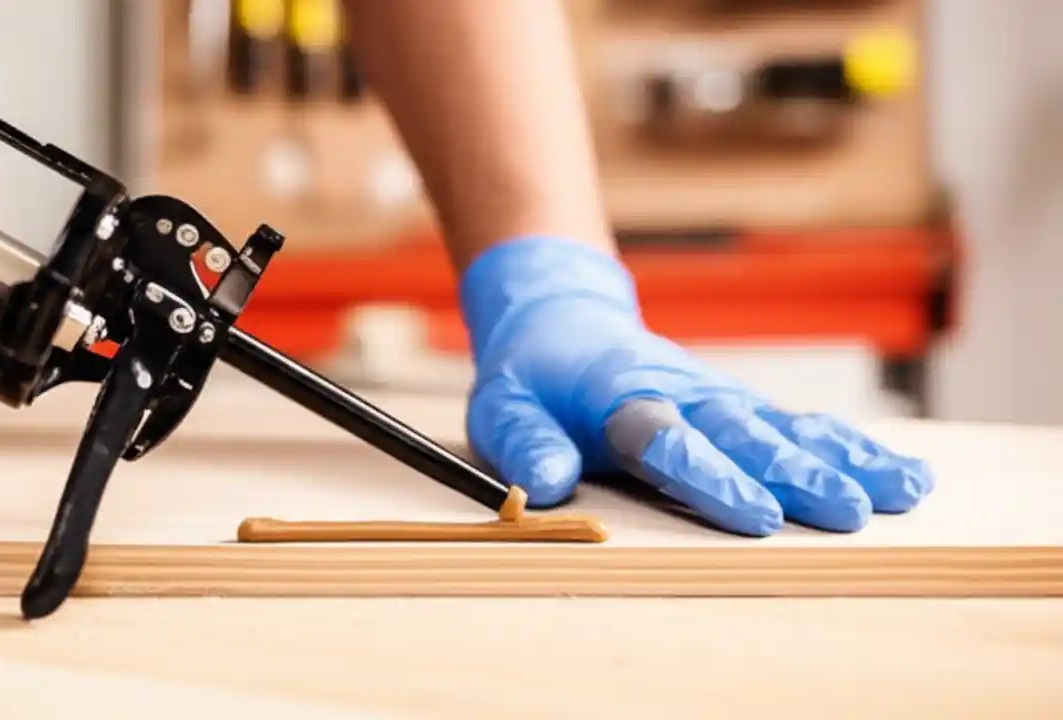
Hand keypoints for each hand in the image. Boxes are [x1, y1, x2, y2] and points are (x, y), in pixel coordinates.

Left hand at [460, 237, 933, 534]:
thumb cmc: (534, 379)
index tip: (755, 511)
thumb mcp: (504, 409)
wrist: (563, 321)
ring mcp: (717, 398)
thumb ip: (525, 447)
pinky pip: (798, 425)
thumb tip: (547, 486)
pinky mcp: (738, 406)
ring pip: (787, 426)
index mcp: (620, 397)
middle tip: (848, 512)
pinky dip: (851, 448)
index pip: (669, 439)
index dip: (712, 476)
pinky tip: (903, 474)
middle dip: (797, 474)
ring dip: (844, 459)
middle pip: (745, 433)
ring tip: (902, 491)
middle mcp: (681, 394)